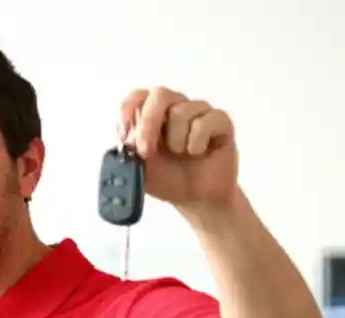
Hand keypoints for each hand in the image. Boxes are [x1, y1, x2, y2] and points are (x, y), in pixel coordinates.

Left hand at [119, 86, 238, 213]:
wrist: (197, 197)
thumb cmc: (169, 179)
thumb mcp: (139, 168)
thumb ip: (129, 150)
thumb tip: (127, 135)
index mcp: (151, 116)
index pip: (138, 96)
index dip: (128, 109)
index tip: (123, 135)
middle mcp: (174, 108)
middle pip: (160, 94)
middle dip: (149, 123)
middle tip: (147, 151)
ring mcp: (198, 112)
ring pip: (181, 111)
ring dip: (176, 141)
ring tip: (182, 154)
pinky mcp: (220, 120)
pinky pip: (204, 123)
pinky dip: (196, 144)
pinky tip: (199, 152)